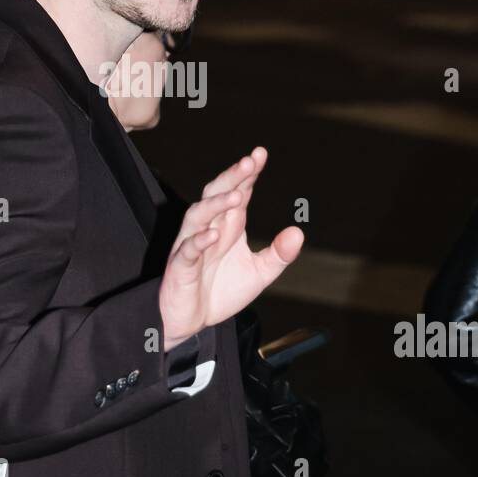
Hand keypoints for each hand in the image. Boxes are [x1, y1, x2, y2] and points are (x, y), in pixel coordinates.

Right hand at [158, 147, 303, 349]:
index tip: (260, 154)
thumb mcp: (259, 273)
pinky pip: (186, 250)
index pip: (238, 192)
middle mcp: (209, 229)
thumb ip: (279, 254)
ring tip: (235, 196)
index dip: (248, 174)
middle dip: (232, 177)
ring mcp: (192, 246)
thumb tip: (298, 232)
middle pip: (216, 194)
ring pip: (198, 216)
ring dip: (215, 204)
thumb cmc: (221, 290)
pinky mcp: (180, 267)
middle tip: (249, 162)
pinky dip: (198, 242)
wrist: (192, 322)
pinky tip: (212, 236)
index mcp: (229, 226)